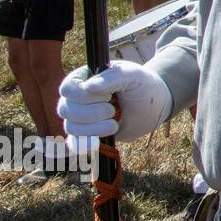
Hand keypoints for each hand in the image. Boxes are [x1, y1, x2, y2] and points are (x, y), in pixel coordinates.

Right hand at [58, 61, 172, 149]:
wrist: (154, 106)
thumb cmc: (141, 85)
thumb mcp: (131, 75)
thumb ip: (112, 78)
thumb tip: (88, 87)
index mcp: (84, 79)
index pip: (68, 89)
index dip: (84, 96)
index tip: (108, 95)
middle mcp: (77, 98)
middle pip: (66, 110)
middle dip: (93, 113)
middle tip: (113, 109)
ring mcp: (80, 117)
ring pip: (71, 127)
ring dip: (94, 128)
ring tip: (114, 124)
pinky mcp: (89, 133)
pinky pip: (75, 143)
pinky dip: (83, 145)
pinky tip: (96, 143)